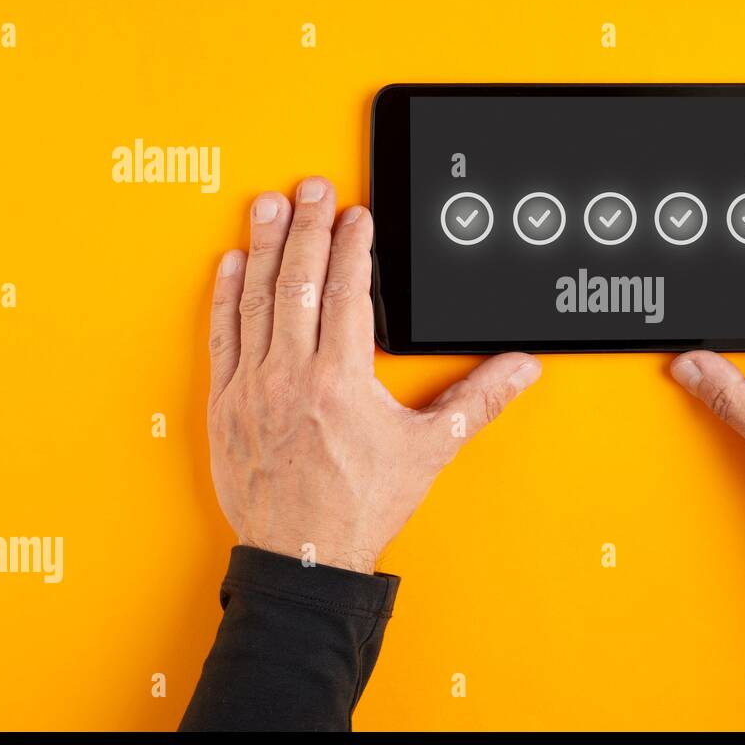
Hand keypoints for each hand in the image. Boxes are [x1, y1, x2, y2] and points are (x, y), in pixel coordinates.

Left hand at [206, 177, 540, 572]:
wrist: (303, 557)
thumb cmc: (360, 506)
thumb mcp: (428, 450)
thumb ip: (477, 400)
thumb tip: (521, 369)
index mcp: (341, 381)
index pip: (348, 292)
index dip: (355, 247)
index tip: (360, 216)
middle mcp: (291, 376)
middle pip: (299, 281)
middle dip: (309, 228)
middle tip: (313, 187)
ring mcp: (252, 387)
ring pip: (256, 299)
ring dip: (265, 247)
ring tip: (271, 206)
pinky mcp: (226, 404)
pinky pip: (223, 336)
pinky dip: (226, 295)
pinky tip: (232, 263)